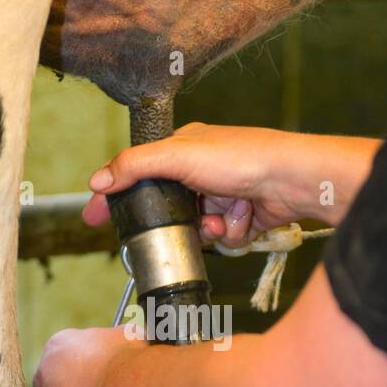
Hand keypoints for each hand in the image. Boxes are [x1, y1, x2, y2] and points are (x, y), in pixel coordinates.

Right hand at [83, 123, 379, 247]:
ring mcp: (223, 195)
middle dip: (178, 223)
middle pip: (169, 209)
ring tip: (224, 219)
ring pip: (196, 228)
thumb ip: (135, 166)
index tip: (94, 218)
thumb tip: (98, 179)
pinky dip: (231, 233)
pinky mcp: (242, 215)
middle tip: (186, 228)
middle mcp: (202, 171)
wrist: (292, 179)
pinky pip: (223, 238)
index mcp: (183, 149)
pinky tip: (243, 219)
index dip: (115, 197)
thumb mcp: (178, 156)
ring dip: (208, 229)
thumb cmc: (242, 157)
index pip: (138, 173)